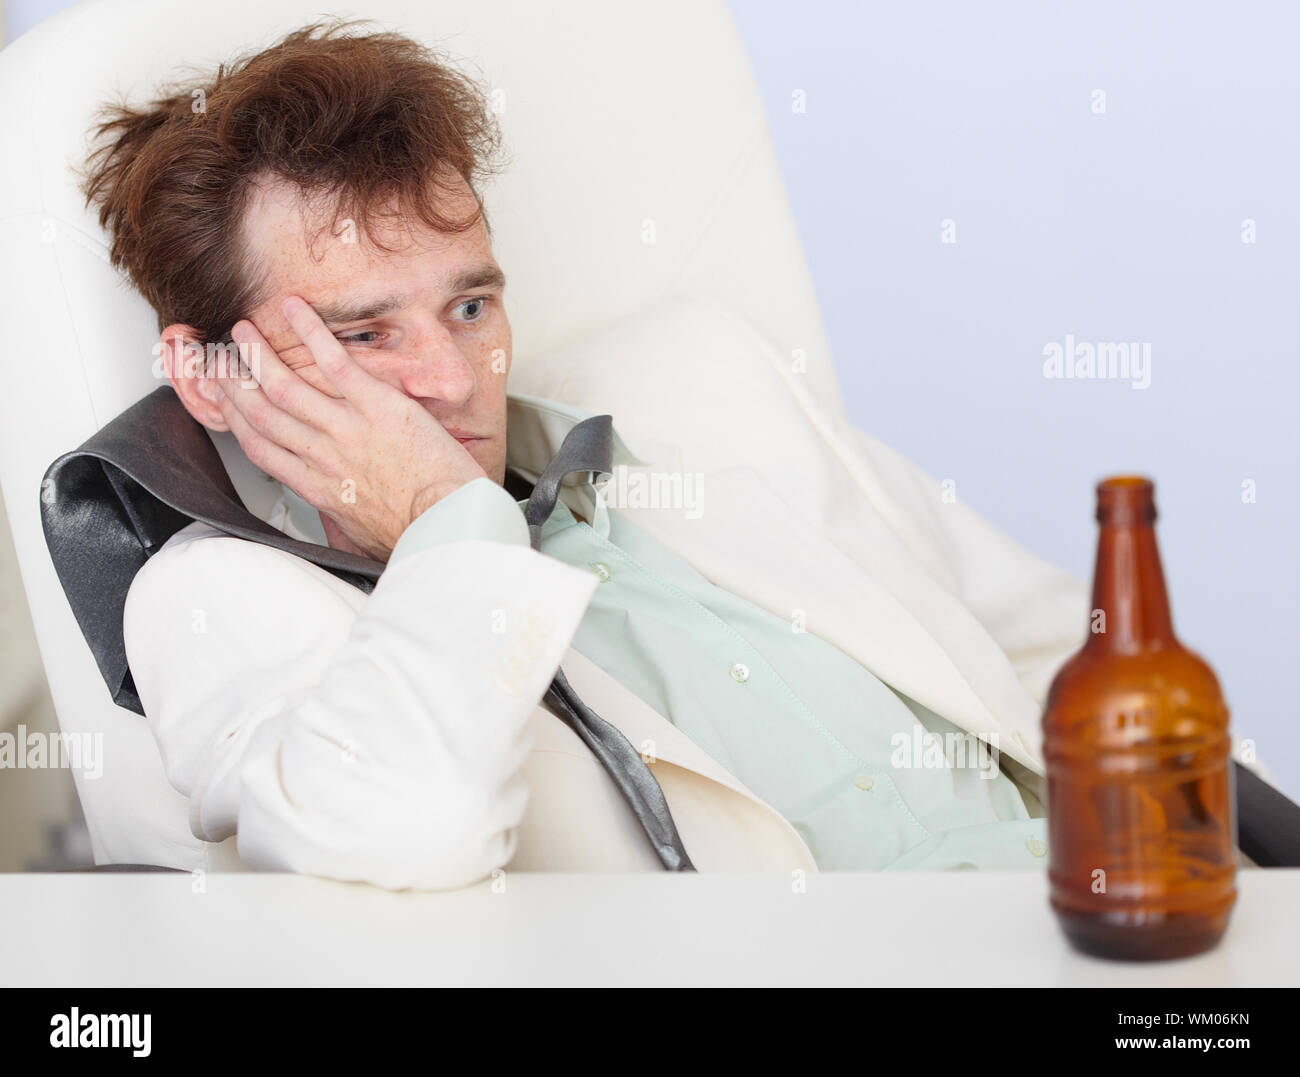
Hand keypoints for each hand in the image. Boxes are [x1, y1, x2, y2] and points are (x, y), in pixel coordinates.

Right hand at [214, 296, 487, 560]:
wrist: (446, 523)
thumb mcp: (364, 536)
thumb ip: (342, 521)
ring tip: (243, 329)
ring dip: (258, 353)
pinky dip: (310, 332)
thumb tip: (339, 520)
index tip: (224, 399)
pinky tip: (295, 309)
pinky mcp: (377, 406)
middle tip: (219, 357)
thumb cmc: (416, 531)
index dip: (234, 418)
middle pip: (260, 412)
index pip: (260, 447)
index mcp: (317, 488)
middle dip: (233, 380)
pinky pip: (334, 362)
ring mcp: (346, 428)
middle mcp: (322, 456)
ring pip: (284, 385)